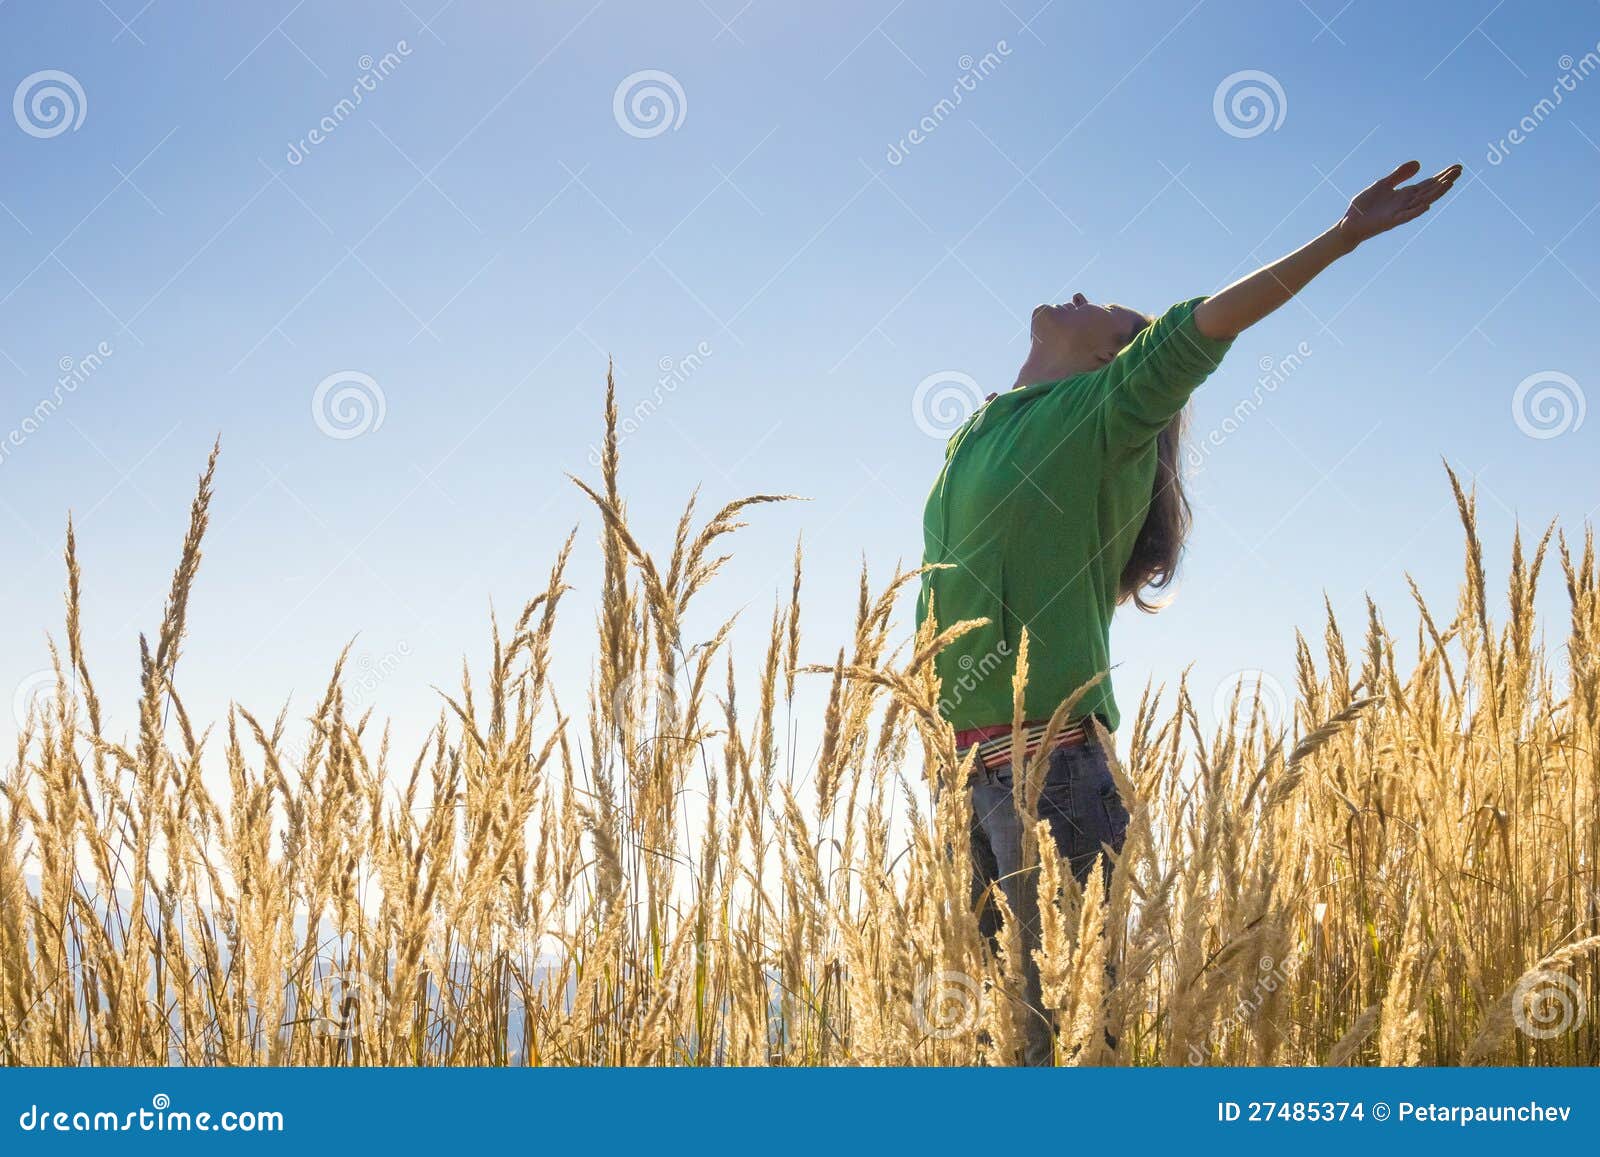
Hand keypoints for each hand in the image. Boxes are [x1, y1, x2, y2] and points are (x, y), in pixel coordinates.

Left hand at [1336, 160, 1461, 250]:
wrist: (1350, 223)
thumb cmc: (1365, 206)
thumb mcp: (1383, 184)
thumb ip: (1399, 175)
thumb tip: (1419, 163)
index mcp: (1405, 194)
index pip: (1428, 183)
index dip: (1442, 175)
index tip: (1457, 167)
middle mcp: (1406, 203)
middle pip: (1430, 191)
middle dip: (1444, 181)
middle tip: (1459, 171)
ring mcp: (1399, 213)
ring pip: (1422, 202)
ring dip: (1436, 194)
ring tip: (1449, 184)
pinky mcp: (1389, 222)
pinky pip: (1405, 217)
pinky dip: (1416, 211)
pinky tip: (1426, 205)